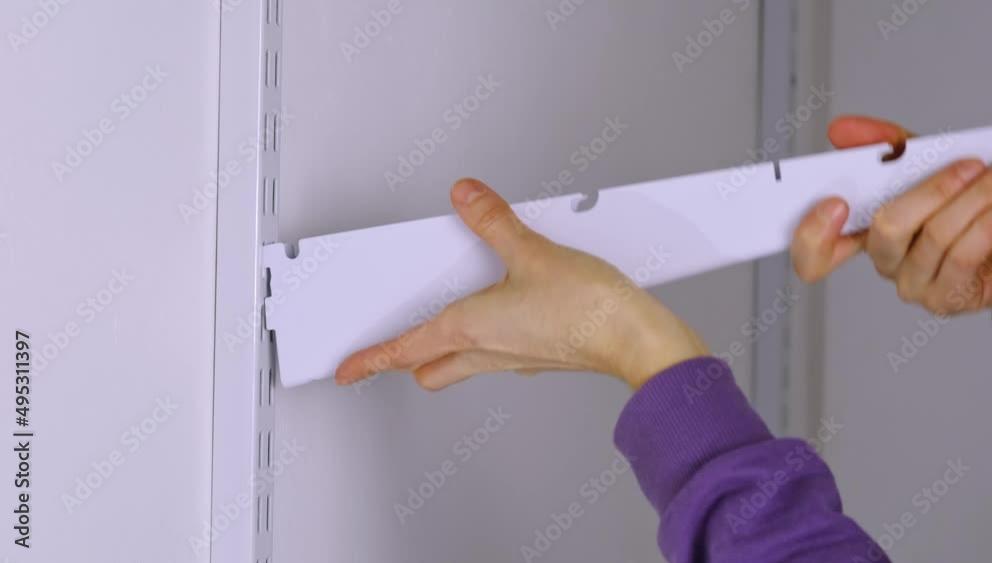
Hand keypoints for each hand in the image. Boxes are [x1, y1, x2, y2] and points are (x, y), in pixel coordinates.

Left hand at [335, 179, 708, 390]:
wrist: (636, 338)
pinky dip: (487, 337)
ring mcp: (515, 359)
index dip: (369, 361)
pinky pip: (499, 353)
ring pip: (463, 364)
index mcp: (471, 329)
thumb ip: (493, 221)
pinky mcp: (541, 356)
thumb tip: (468, 198)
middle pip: (429, 368)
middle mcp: (488, 351)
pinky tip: (504, 307)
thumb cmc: (589, 311)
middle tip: (392, 347)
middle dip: (407, 359)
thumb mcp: (532, 250)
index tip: (346, 369)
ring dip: (446, 348)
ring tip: (444, 317)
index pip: (403, 350)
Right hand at [792, 115, 991, 313]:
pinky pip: (962, 256)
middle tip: (968, 165)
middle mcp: (882, 260)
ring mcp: (911, 283)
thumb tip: (841, 130)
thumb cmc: (960, 203)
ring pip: (934, 235)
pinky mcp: (943, 298)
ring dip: (976, 198)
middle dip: (935, 190)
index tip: (836, 202)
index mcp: (863, 231)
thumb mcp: (923, 165)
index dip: (813, 235)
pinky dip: (986, 223)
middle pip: (887, 229)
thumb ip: (885, 145)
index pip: (812, 253)